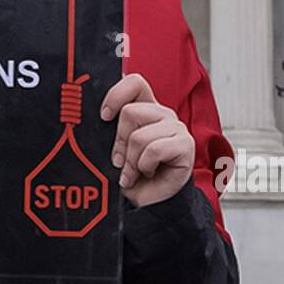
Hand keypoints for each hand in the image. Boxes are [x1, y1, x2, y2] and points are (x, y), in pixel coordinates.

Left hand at [100, 73, 194, 207]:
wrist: (152, 201)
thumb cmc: (135, 174)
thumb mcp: (117, 149)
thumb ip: (111, 132)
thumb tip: (98, 122)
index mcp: (145, 108)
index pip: (134, 83)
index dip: (116, 95)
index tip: (104, 116)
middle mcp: (162, 114)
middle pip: (130, 111)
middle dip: (119, 141)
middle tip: (120, 160)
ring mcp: (175, 128)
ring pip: (139, 135)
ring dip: (131, 160)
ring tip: (135, 171)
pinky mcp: (185, 144)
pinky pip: (154, 149)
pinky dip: (144, 166)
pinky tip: (147, 173)